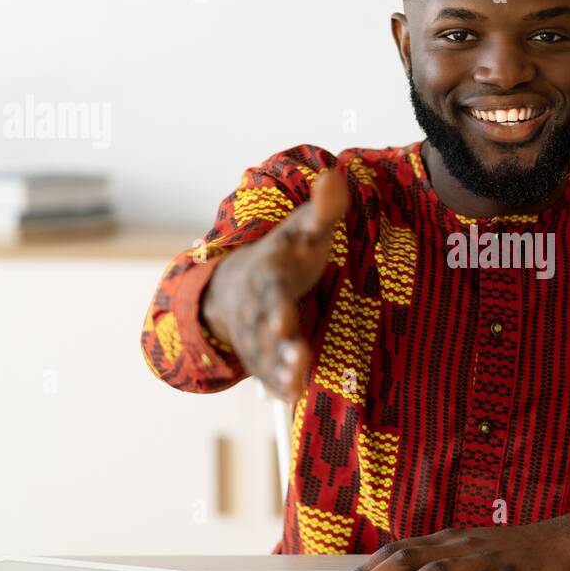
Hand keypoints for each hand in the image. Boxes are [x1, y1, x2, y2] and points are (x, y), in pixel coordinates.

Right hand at [202, 169, 349, 399]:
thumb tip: (334, 175)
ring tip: (296, 381)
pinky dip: (278, 385)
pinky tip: (292, 395)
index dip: (276, 304)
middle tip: (294, 353)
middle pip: (265, 326)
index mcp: (266, 273)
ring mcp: (256, 335)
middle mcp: (256, 308)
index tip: (285, 318)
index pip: (270, 288)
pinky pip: (267, 374)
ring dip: (280, 368)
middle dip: (277, 341)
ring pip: (264, 354)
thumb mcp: (302, 230)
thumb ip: (321, 209)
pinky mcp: (262, 358)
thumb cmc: (283, 256)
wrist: (235, 285)